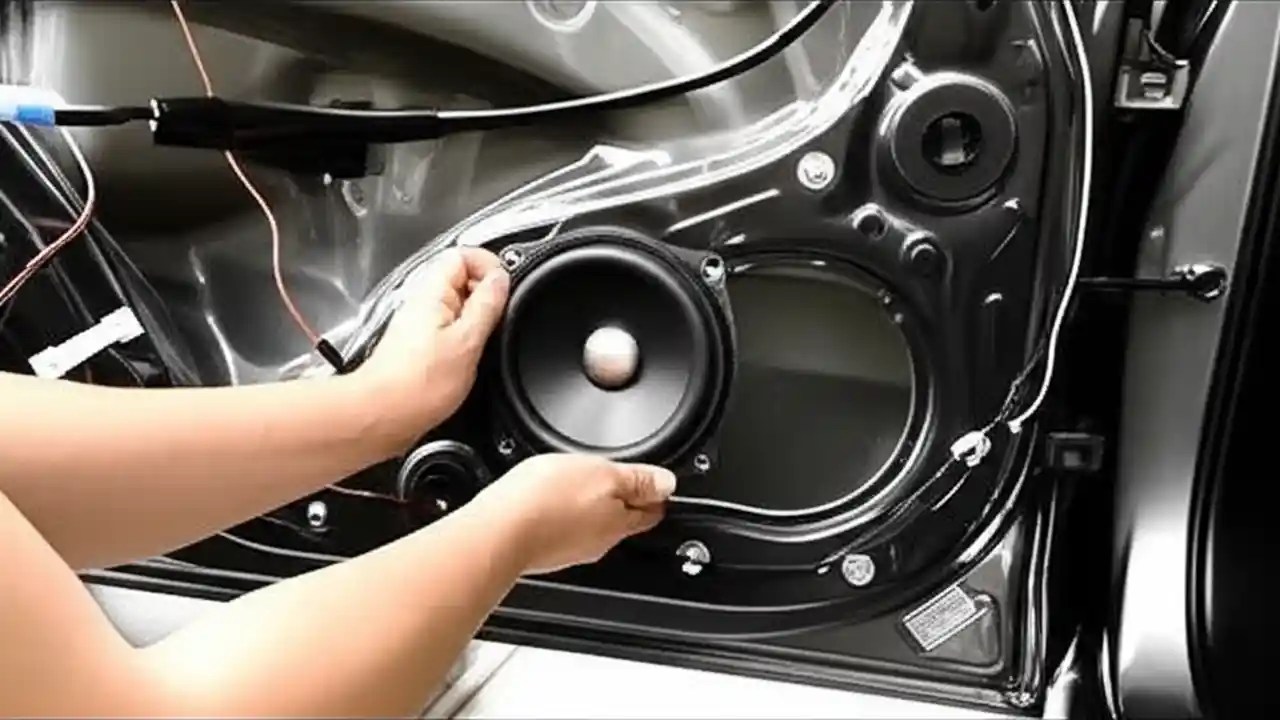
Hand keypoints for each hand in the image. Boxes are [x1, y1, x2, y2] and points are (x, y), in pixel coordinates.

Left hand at [357, 248, 508, 450]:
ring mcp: (418, 325)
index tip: (505, 288)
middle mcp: (421, 304)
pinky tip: (467, 359)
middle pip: (461, 279)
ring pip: (456, 306)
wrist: (381, 417)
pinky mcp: (418, 348)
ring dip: (475, 319)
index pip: (463, 254)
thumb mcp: (467, 341)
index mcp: (432, 292)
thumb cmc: (416, 386)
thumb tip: (502, 279)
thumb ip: (487, 305)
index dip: (489, 265)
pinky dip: (464, 339)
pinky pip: (448, 330)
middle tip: (496, 318)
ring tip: (481, 342)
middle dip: (486, 294)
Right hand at [471, 454, 676, 574]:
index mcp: (620, 523)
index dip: (657, 494)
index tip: (657, 483)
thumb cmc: (545, 501)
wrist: (498, 531)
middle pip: (622, 520)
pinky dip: (563, 516)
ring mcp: (569, 549)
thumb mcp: (603, 474)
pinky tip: (551, 502)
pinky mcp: (543, 549)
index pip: (652, 512)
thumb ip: (638, 479)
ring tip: (581, 485)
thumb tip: (668, 483)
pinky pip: (563, 530)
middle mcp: (599, 542)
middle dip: (624, 501)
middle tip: (620, 480)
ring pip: (592, 526)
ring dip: (591, 507)